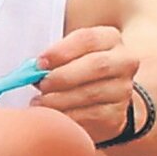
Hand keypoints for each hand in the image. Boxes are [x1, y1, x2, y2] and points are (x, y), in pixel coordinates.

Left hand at [36, 27, 137, 145]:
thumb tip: (33, 69)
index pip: (88, 38)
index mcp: (110, 39)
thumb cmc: (79, 70)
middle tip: (41, 84)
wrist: (103, 99)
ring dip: (60, 99)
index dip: (61, 51)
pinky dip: (67, 117)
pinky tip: (53, 116)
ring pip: (91, 94)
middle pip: (96, 65)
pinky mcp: (117, 115)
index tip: (40, 62)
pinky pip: (90, 117)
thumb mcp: (70, 56)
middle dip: (63, 76)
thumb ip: (55, 58)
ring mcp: (123, 90)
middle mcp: (124, 62)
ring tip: (39, 101)